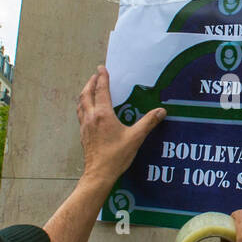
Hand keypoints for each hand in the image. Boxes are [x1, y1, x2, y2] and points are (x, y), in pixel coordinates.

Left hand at [76, 65, 165, 186]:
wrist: (99, 174)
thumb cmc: (116, 156)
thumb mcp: (135, 138)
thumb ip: (148, 122)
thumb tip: (161, 111)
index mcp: (103, 114)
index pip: (101, 90)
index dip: (102, 77)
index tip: (102, 68)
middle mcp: (91, 117)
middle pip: (86, 94)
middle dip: (91, 82)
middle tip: (96, 75)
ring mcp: (85, 126)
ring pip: (81, 103)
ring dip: (85, 92)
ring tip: (90, 88)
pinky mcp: (83, 134)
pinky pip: (80, 113)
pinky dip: (83, 105)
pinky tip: (88, 110)